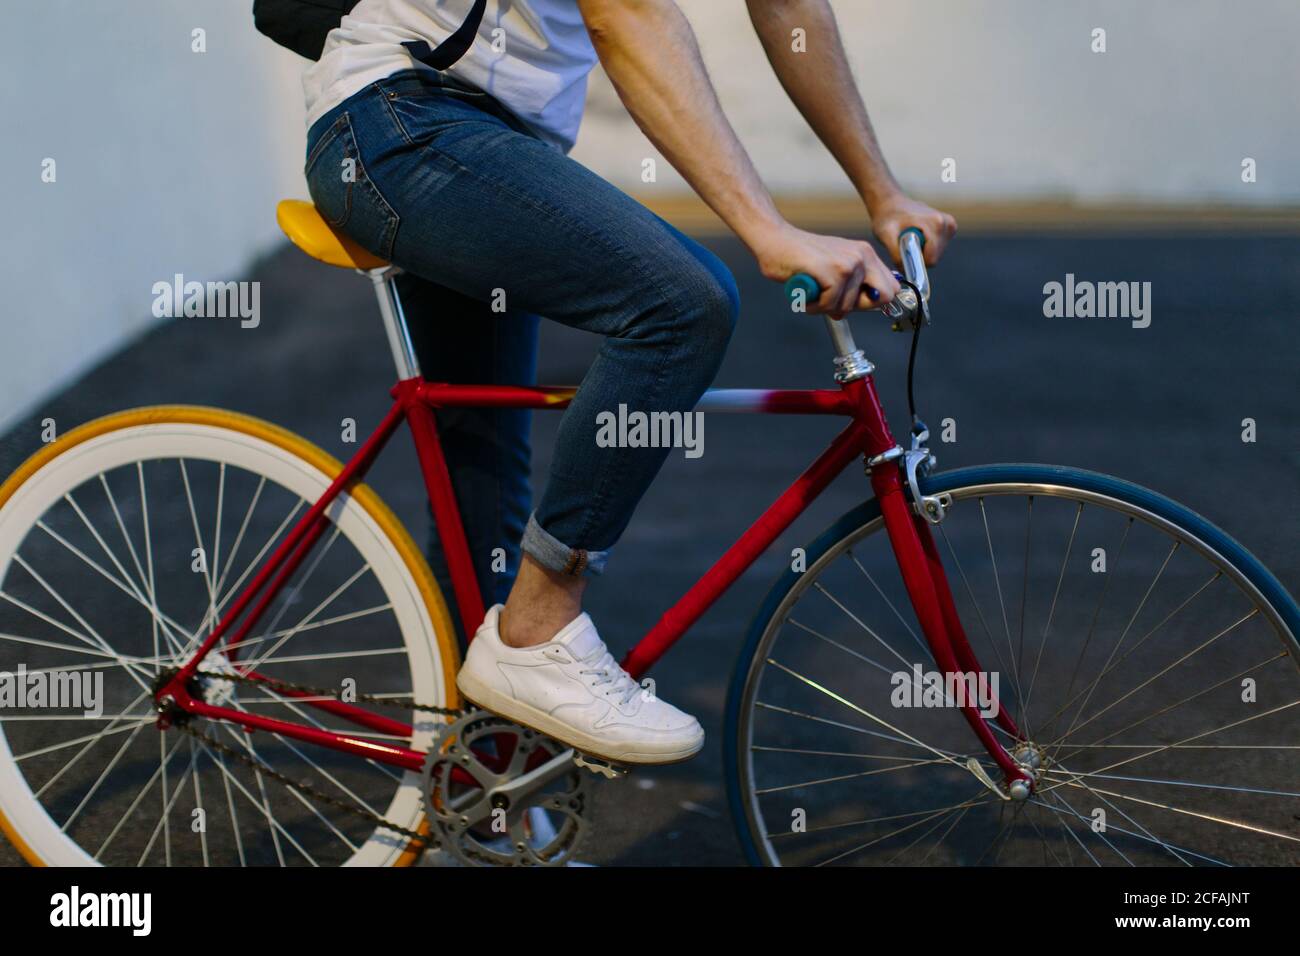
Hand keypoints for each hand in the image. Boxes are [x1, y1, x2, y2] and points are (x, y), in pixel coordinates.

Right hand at [753, 223, 900, 317]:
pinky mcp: (833, 271)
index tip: (851, 302)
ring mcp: (849, 263)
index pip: (891, 288)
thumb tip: (868, 305)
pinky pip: (831, 304)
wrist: (774, 239)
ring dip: (827, 307)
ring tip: (812, 292)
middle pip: (883, 298)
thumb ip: (853, 284)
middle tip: (834, 300)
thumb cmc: (799, 257)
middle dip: (858, 307)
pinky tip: (806, 293)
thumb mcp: (835, 266)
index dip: (873, 301)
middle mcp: (862, 255)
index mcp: (865, 254)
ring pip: (850, 306)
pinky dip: (815, 306)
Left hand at [869, 193, 957, 266]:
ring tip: (909, 237)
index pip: (931, 259)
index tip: (903, 251)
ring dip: (921, 251)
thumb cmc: (887, 217)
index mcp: (937, 223)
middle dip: (918, 255)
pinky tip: (916, 235)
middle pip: (934, 258)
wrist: (891, 203)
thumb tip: (907, 271)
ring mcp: (950, 225)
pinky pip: (937, 249)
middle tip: (904, 242)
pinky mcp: (949, 228)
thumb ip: (896, 254)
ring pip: (936, 255)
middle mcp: (947, 223)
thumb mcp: (886, 235)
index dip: (915, 261)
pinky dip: (925, 247)